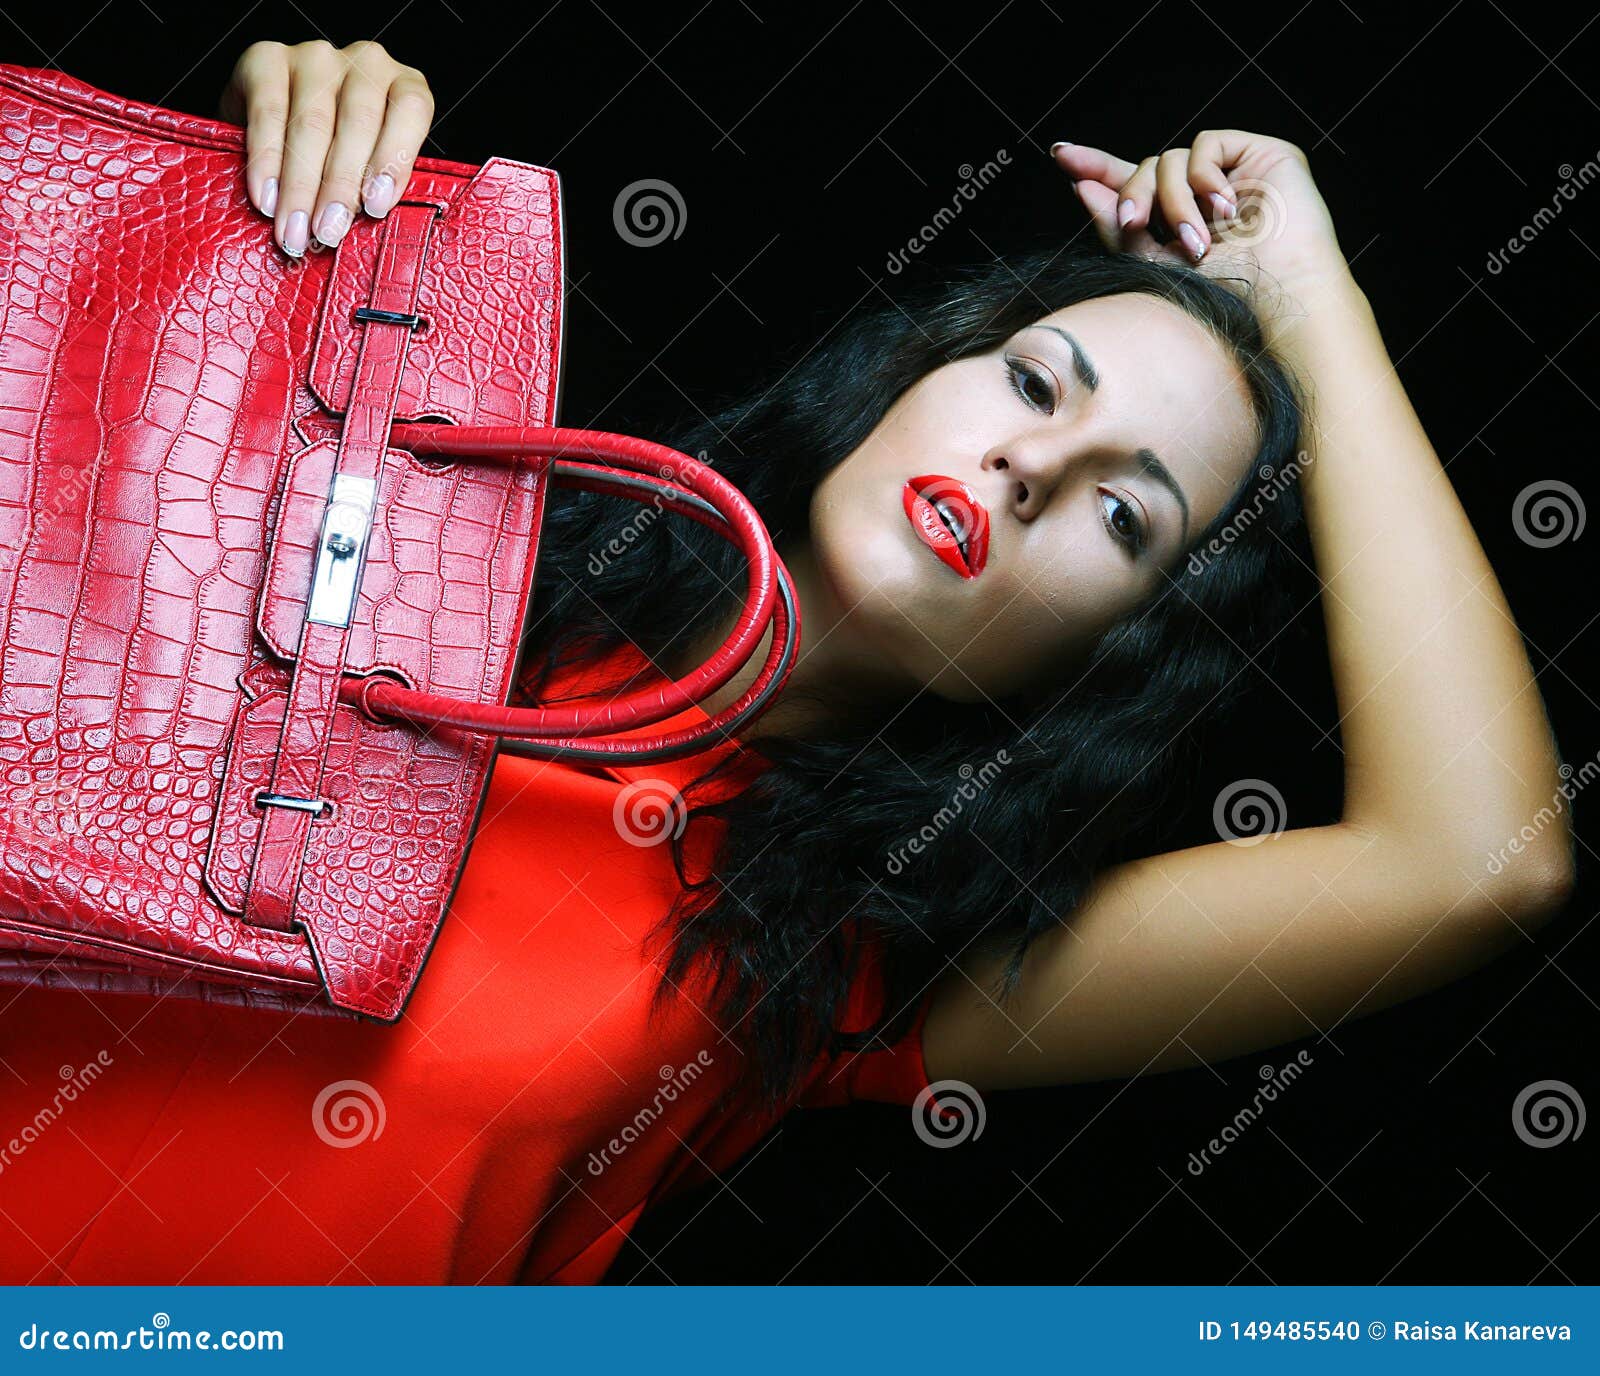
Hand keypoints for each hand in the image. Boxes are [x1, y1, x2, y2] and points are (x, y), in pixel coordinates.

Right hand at [217, 39, 434, 258]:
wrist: (274, 121)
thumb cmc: (339, 154)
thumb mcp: (370, 166)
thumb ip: (377, 185)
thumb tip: (367, 228)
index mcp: (403, 85)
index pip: (410, 111)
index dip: (394, 159)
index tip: (375, 208)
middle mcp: (366, 62)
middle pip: (358, 123)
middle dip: (340, 186)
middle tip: (326, 233)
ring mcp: (316, 57)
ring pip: (312, 123)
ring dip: (301, 186)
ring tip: (295, 230)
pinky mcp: (266, 58)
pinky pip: (267, 113)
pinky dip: (266, 162)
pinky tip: (266, 198)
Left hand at [1052, 130, 1348, 305]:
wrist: (1281, 294)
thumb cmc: (1227, 291)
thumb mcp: (1156, 262)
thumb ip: (1119, 227)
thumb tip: (1080, 188)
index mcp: (1179, 217)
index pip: (1132, 183)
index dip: (1097, 168)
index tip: (1060, 155)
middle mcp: (1203, 191)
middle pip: (1145, 168)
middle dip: (1132, 195)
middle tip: (1133, 226)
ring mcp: (1231, 170)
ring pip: (1169, 159)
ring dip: (1173, 201)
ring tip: (1196, 241)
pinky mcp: (1258, 152)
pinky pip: (1205, 145)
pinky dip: (1203, 177)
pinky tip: (1223, 209)